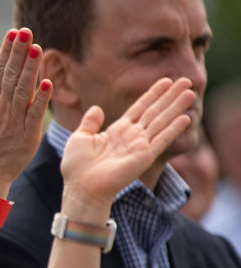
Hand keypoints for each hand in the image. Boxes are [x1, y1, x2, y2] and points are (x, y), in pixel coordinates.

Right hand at [0, 28, 50, 194]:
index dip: (6, 50)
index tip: (13, 32)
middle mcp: (1, 107)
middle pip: (11, 75)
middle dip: (19, 52)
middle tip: (26, 31)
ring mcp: (14, 120)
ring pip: (23, 89)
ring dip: (30, 68)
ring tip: (37, 47)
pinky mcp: (27, 134)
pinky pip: (34, 113)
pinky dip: (41, 98)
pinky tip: (47, 81)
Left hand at [61, 77, 194, 217]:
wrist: (80, 187)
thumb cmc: (77, 167)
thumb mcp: (80, 138)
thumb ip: (90, 122)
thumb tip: (96, 108)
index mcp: (117, 131)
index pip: (139, 108)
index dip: (152, 94)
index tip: (165, 81)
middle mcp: (132, 137)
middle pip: (154, 111)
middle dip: (170, 96)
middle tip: (185, 80)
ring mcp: (139, 146)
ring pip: (162, 122)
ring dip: (176, 107)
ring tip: (190, 92)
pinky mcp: (144, 157)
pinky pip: (162, 140)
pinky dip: (173, 129)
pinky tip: (186, 118)